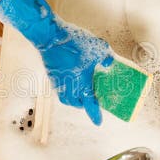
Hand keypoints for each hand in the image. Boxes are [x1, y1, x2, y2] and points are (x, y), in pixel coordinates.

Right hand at [0, 0, 112, 124]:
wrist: (51, 37)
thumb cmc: (74, 44)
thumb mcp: (98, 48)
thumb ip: (106, 58)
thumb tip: (109, 63)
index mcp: (82, 83)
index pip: (90, 104)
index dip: (95, 114)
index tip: (98, 122)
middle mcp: (69, 86)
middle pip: (76, 103)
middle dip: (83, 105)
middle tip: (90, 101)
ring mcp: (58, 81)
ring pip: (66, 98)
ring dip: (73, 99)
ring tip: (79, 93)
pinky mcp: (52, 74)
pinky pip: (59, 88)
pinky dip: (65, 89)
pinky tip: (70, 81)